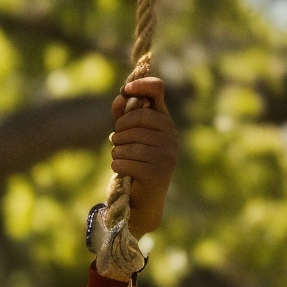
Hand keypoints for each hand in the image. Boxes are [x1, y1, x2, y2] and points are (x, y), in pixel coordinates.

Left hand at [110, 75, 178, 234]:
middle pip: (136, 117)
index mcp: (165, 122)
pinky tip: (124, 172)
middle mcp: (171, 135)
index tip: (125, 90)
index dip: (141, 85)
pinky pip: (125, 160)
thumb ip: (123, 117)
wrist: (143, 201)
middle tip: (116, 142)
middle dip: (119, 130)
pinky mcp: (157, 172)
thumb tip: (120, 97)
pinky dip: (118, 166)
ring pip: (127, 141)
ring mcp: (167, 153)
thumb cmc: (135, 164)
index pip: (157, 91)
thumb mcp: (128, 138)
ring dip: (116, 152)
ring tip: (122, 159)